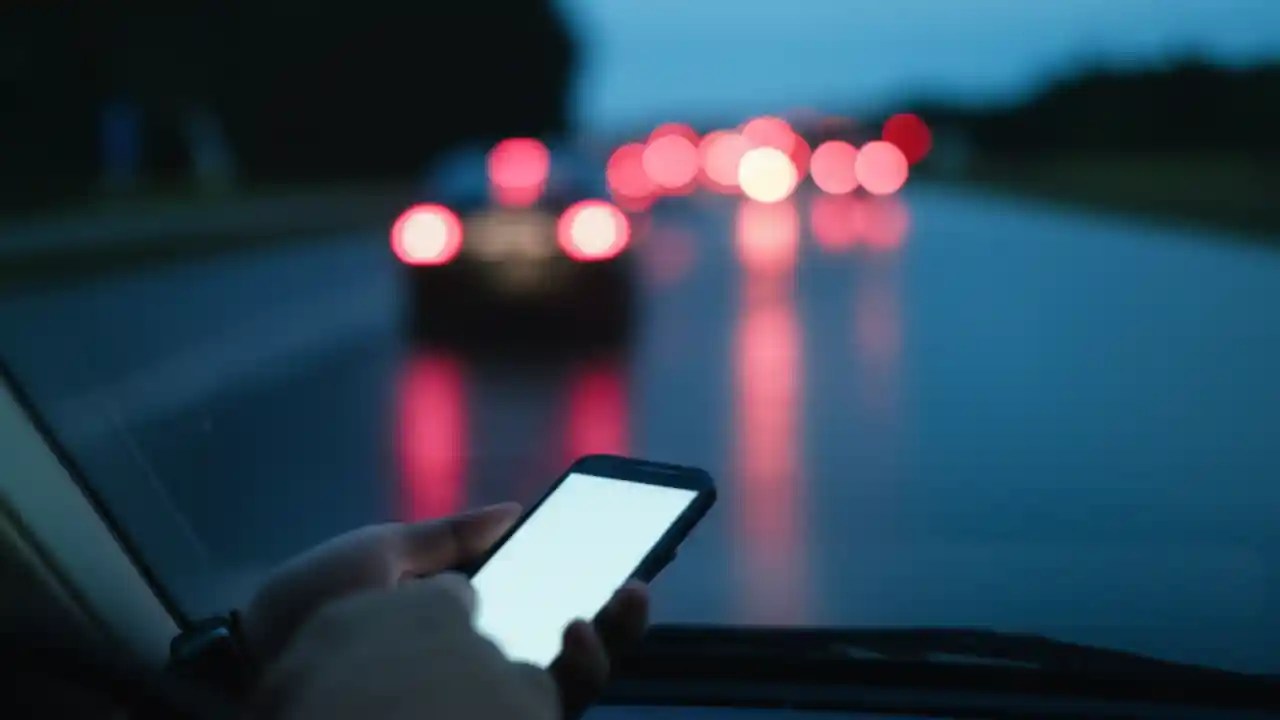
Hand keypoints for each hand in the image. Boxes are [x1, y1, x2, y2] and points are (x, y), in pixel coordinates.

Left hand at [243, 502, 650, 717]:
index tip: (614, 547)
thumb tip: (518, 510)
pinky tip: (575, 631)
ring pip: (569, 688)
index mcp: (458, 621)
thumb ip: (454, 535)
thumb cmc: (310, 604)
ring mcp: (475, 701)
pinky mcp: (478, 719)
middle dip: (616, 622)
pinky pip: (546, 709)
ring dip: (609, 645)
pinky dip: (577, 672)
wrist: (255, 659)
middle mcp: (474, 668)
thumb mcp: (386, 550)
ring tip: (622, 599)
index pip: (540, 606)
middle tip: (637, 582)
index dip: (583, 581)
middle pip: (568, 653)